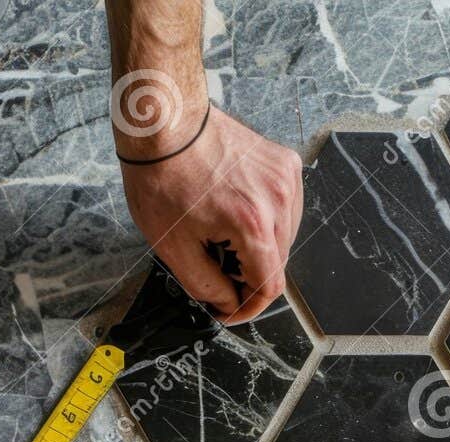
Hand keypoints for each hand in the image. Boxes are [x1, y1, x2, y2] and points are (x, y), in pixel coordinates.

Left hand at [120, 105, 303, 323]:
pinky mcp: (285, 164)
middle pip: (277, 264)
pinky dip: (266, 221)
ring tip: (223, 236)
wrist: (166, 123)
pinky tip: (237, 213)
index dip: (248, 308)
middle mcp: (278, 200)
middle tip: (216, 270)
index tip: (230, 310)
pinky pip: (286, 209)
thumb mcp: (173, 247)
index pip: (269, 287)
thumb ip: (206, 286)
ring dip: (257, 248)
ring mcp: (285, 179)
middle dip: (247, 276)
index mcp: (252, 225)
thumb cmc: (162, 175)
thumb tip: (228, 303)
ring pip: (284, 238)